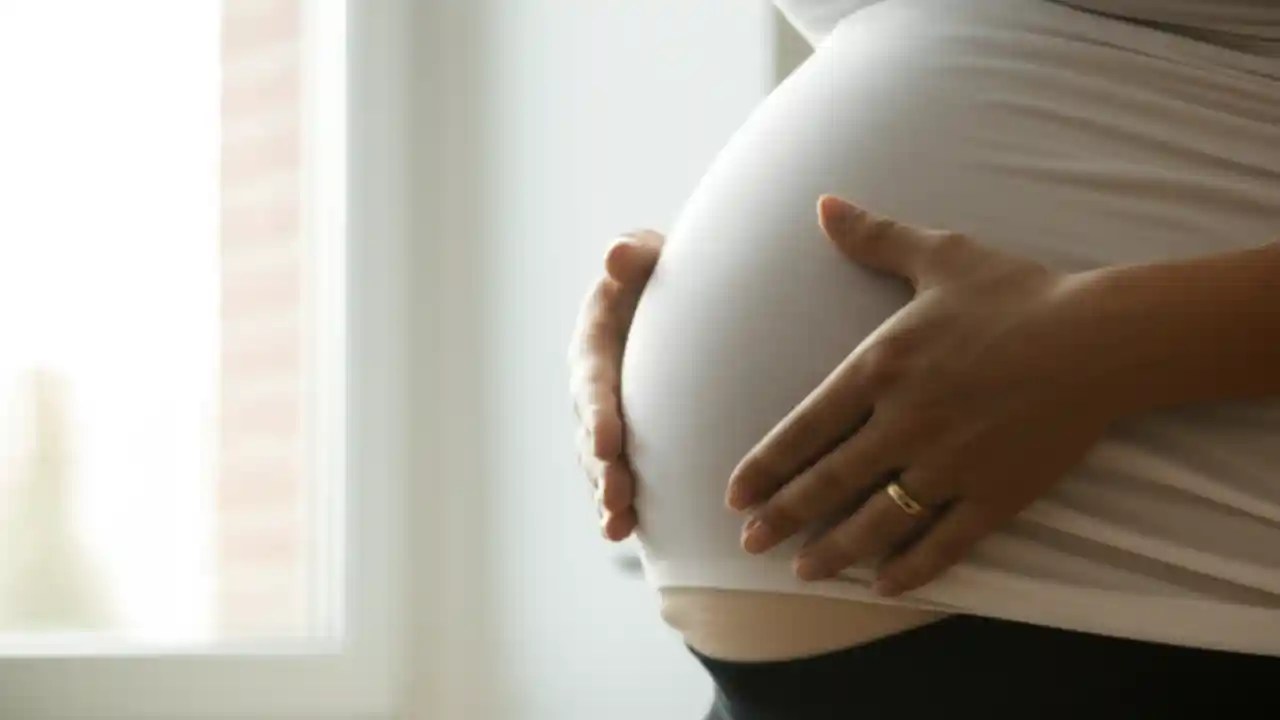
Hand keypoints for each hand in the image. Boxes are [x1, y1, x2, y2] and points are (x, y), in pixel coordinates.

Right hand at [568, 230, 664, 540]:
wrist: (671, 300)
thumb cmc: (661, 272)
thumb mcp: (650, 254)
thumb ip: (636, 254)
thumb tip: (616, 255)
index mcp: (594, 343)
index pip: (593, 381)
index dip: (598, 412)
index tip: (608, 440)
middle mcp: (591, 387)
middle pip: (590, 433)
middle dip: (601, 467)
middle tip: (617, 496)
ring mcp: (604, 419)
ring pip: (598, 464)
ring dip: (606, 495)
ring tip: (617, 524)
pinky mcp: (624, 442)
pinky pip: (616, 476)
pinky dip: (617, 505)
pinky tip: (624, 533)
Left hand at [726, 196, 1119, 595]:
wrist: (1102, 337)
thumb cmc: (1018, 292)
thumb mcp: (940, 255)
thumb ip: (874, 238)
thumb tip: (822, 203)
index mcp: (882, 368)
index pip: (804, 429)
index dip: (765, 467)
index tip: (734, 495)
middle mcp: (906, 423)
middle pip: (828, 482)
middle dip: (782, 517)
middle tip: (748, 543)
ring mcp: (951, 464)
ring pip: (876, 521)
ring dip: (833, 551)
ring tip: (801, 572)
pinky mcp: (996, 495)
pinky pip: (944, 543)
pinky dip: (911, 567)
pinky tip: (883, 584)